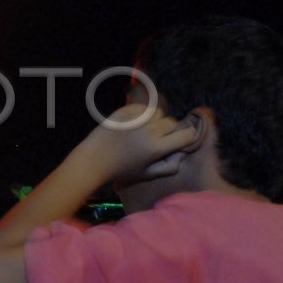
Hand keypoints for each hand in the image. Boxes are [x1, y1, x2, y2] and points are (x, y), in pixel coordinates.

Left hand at [74, 105, 198, 184]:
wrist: (94, 159)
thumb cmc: (122, 170)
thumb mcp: (147, 174)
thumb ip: (169, 167)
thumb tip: (183, 154)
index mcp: (156, 148)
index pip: (185, 135)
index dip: (188, 137)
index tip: (183, 138)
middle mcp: (148, 131)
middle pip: (172, 122)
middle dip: (169, 130)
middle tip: (158, 138)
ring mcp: (136, 119)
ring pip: (158, 113)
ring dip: (156, 120)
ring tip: (145, 130)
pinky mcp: (125, 111)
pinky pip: (143, 108)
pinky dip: (143, 114)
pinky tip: (134, 124)